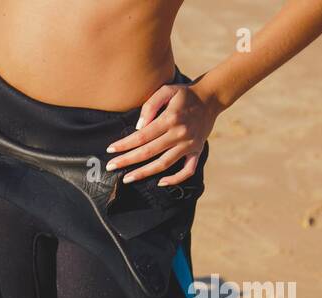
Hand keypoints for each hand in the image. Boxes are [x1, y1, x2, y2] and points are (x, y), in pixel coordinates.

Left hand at [104, 82, 220, 186]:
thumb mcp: (167, 90)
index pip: (141, 136)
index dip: (124, 145)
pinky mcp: (197, 151)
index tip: (110, 150)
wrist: (211, 97)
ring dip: (144, 173)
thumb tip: (139, 126)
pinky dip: (175, 179)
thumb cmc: (184, 94)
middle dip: (127, 161)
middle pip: (148, 152)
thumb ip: (151, 105)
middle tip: (111, 167)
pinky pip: (188, 170)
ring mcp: (189, 145)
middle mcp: (179, 134)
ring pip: (163, 164)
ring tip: (127, 179)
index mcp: (170, 119)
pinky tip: (161, 183)